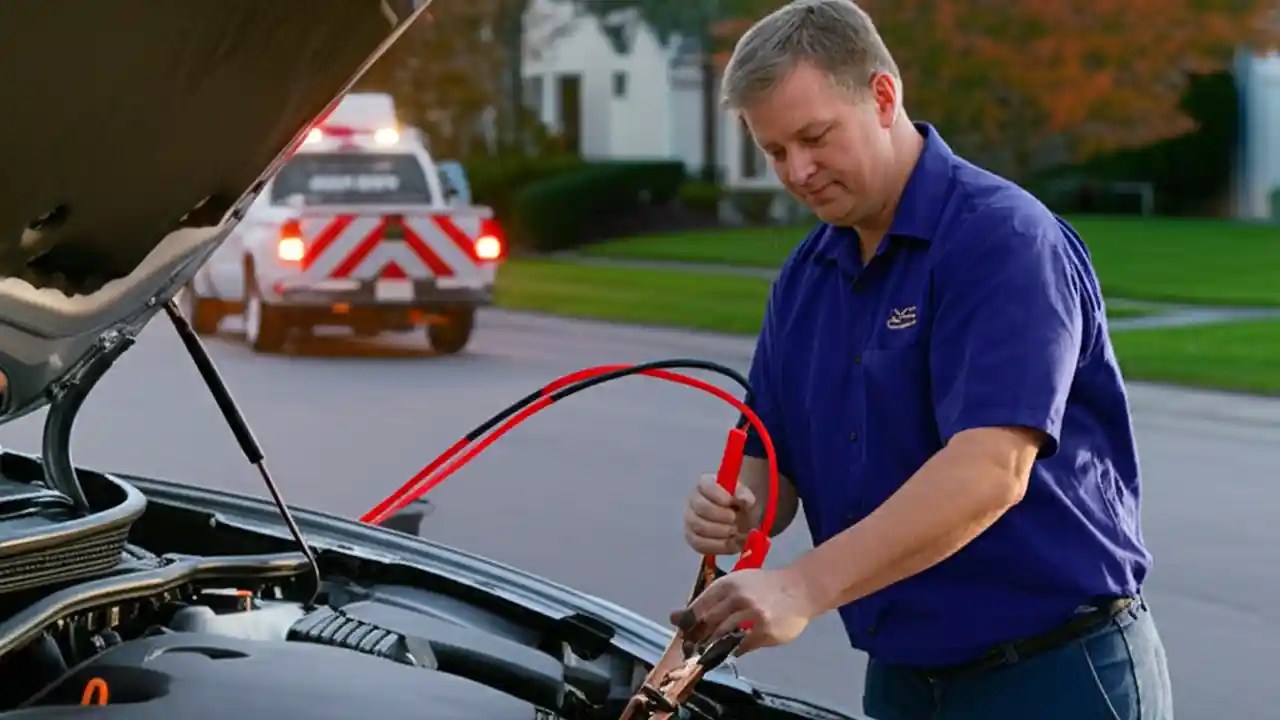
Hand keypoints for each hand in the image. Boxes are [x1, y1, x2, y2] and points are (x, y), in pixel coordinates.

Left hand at [669, 566, 820, 655]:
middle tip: (696, 647)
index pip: (698, 608)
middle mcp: (738, 597)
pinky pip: (741, 647)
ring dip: (715, 646)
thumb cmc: (764, 586)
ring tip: (714, 648)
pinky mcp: (765, 631)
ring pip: (723, 637)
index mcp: (727, 584)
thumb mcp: (737, 584)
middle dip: (700, 638)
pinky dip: (734, 650)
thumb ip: (710, 600)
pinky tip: (735, 647)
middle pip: (709, 625)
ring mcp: (753, 615)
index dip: (688, 624)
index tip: (685, 634)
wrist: (800, 589)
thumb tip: (676, 617)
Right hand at [683, 473, 754, 555]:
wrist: (739, 521)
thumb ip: (745, 496)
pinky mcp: (692, 538)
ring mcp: (691, 520)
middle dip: (720, 515)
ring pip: (698, 526)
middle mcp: (694, 500)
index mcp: (705, 484)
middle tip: (735, 520)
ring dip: (720, 531)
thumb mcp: (746, 497)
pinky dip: (717, 545)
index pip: (705, 486)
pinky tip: (730, 543)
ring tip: (735, 532)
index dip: (718, 494)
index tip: (732, 502)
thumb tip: (745, 500)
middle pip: (701, 507)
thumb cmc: (740, 505)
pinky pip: (699, 543)